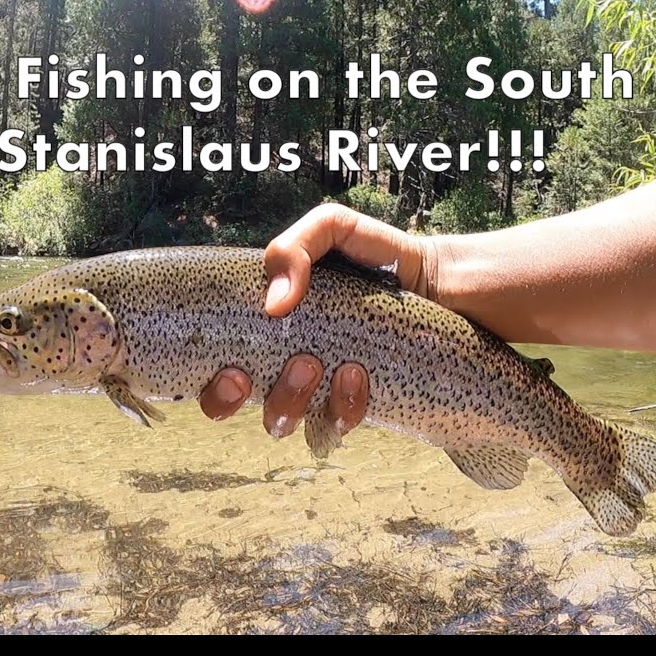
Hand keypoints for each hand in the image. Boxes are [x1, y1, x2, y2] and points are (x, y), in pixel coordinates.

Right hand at [199, 203, 441, 436]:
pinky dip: (341, 406)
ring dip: (289, 400)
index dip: (210, 386)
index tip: (231, 370)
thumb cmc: (381, 256)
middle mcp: (281, 363)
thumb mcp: (333, 230)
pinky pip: (334, 425)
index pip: (215, 368)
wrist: (446, 286)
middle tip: (277, 363)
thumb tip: (273, 306)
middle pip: (231, 406)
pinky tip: (358, 375)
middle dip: (235, 400)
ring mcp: (317, 390)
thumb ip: (292, 248)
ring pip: (280, 421)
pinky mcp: (357, 406)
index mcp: (264, 328)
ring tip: (321, 365)